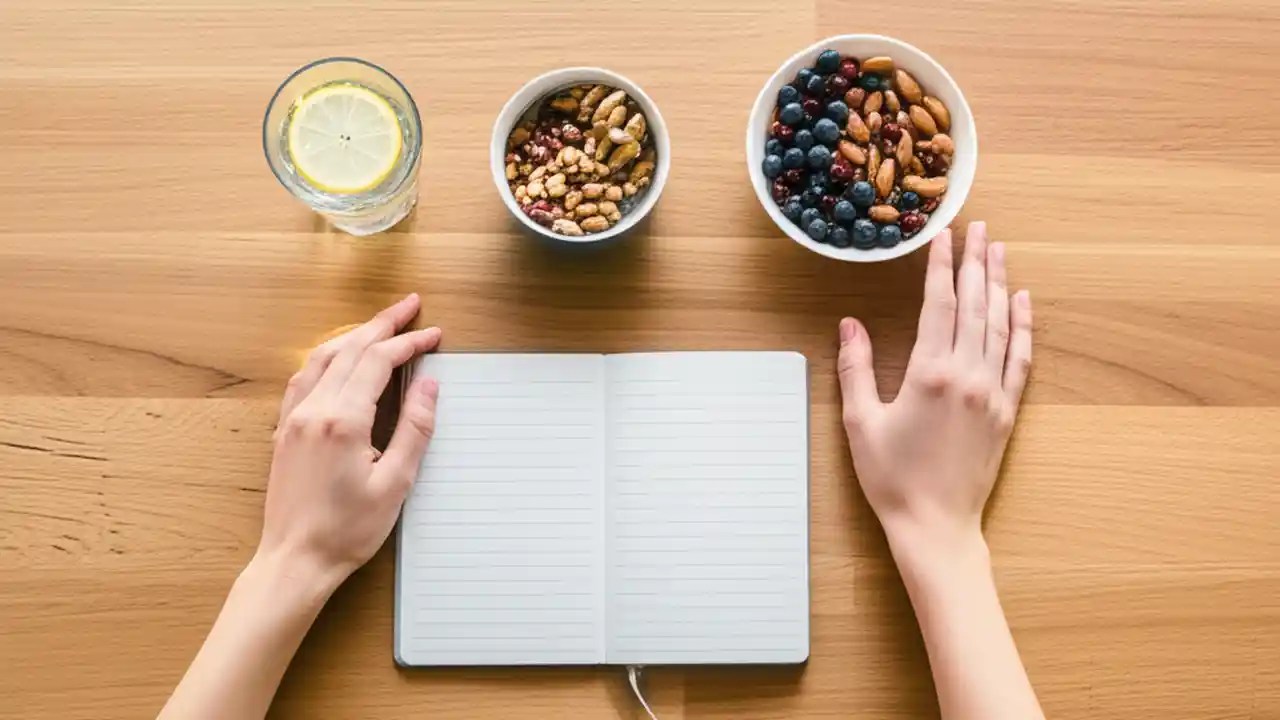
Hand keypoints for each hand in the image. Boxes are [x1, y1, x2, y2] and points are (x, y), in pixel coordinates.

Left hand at [259, 293, 441, 589]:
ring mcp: (294, 418)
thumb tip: (429, 386)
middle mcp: (313, 410)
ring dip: (355, 334)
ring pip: (324, 357)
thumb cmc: (346, 531)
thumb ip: (415, 429)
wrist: (295, 560)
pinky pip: (304, 377)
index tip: (434, 334)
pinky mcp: (284, 431)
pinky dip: (327, 356)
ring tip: (380, 324)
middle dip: (384, 323)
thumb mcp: (395, 483)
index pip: (379, 361)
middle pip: (351, 349)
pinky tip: (338, 357)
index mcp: (342, 420)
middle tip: (410, 306)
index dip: (409, 342)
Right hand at [837, 222, 1031, 553]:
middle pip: (975, 304)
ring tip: (999, 250)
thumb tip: (849, 324)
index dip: (940, 265)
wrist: (935, 526)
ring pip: (1000, 324)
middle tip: (978, 227)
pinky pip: (1020, 358)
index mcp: (930, 372)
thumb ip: (855, 369)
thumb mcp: (861, 423)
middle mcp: (968, 375)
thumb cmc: (892, 479)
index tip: (943, 235)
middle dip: (976, 261)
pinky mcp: (1007, 412)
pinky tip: (1022, 303)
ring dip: (1000, 283)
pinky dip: (1023, 326)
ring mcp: (993, 392)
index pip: (939, 303)